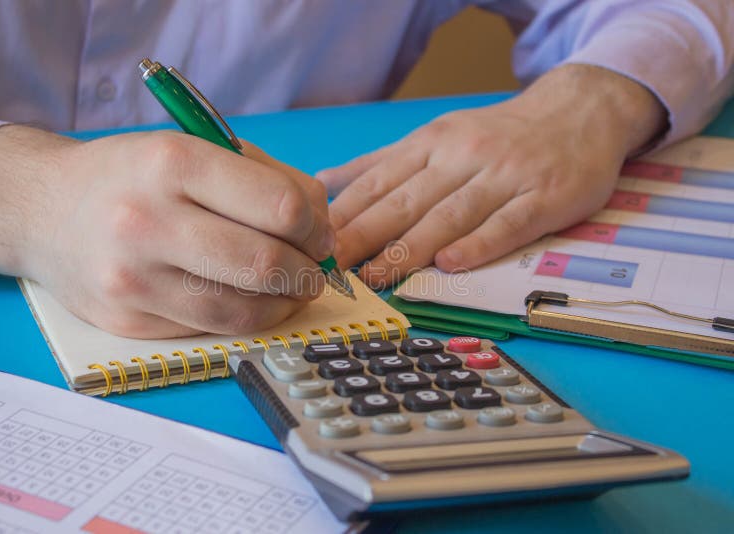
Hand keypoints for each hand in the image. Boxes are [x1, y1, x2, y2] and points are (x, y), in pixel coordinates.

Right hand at [0, 127, 332, 337]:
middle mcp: (147, 221)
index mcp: (173, 163)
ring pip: (241, 310)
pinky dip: (246, 319)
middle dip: (308, 272)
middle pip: (265, 264)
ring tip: (291, 289)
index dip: (315, 227)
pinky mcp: (125, 321)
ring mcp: (132, 279)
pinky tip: (252, 303)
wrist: (43, 209)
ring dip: (285, 304)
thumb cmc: (132, 175)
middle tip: (313, 268)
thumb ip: (265, 178)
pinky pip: (209, 330)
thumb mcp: (193, 148)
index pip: (280, 207)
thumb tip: (322, 225)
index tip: (318, 233)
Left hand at [318, 65, 667, 288]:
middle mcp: (462, 157)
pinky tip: (451, 265)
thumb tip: (325, 181)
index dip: (344, 215)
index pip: (378, 183)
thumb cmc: (497, 134)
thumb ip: (381, 162)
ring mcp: (504, 176)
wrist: (578, 111)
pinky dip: (479, 244)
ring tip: (379, 275)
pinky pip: (508, 223)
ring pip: (451, 215)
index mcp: (431, 143)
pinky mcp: (544, 196)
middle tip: (333, 267)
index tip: (314, 244)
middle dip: (364, 235)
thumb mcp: (435, 135)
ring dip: (411, 247)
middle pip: (406, 201)